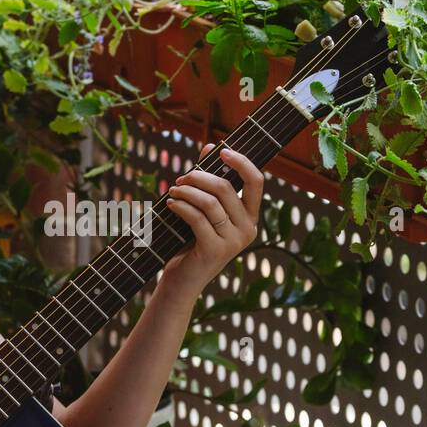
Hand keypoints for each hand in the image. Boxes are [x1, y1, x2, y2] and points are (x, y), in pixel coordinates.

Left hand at [161, 143, 262, 297]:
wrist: (182, 279)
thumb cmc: (191, 241)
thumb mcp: (203, 209)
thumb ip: (208, 181)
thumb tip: (209, 146)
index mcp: (250, 217)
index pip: (256, 181)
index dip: (241, 162)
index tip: (221, 150)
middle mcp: (248, 229)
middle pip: (226, 188)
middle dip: (198, 177)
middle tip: (180, 180)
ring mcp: (233, 241)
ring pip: (209, 202)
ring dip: (186, 192)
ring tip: (172, 192)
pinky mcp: (215, 250)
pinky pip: (197, 218)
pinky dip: (181, 207)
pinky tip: (170, 205)